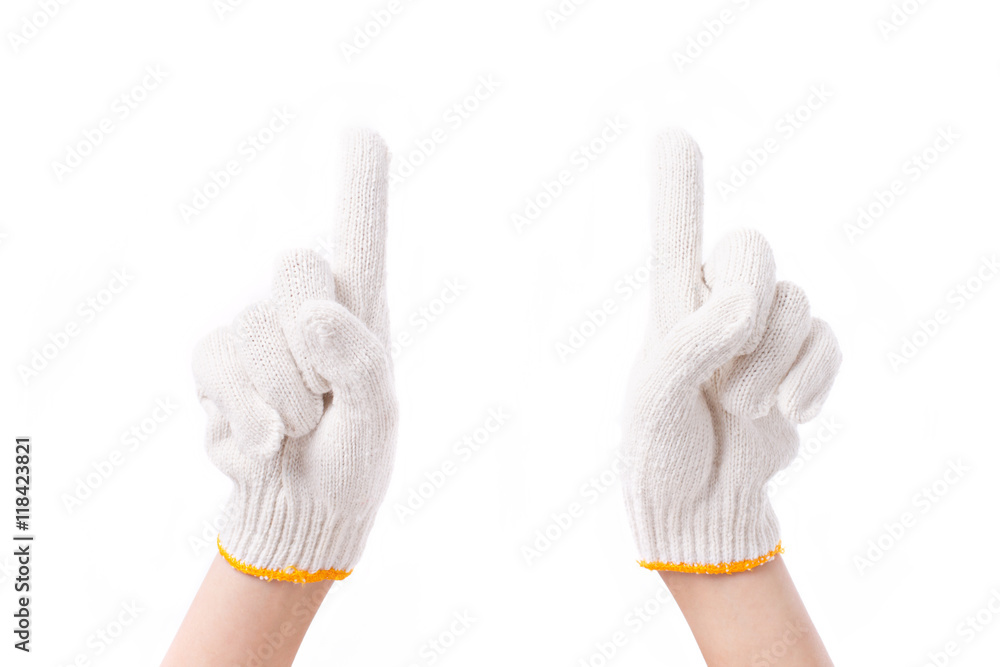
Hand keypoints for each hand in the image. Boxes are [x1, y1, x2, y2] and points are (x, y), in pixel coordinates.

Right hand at [192, 129, 396, 581]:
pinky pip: (218, 373)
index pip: (359, 232)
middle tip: (326, 399)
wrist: (300, 508)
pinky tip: (267, 440)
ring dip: (285, 405)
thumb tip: (311, 314)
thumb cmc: (352, 455)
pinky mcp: (213, 357)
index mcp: (360, 305)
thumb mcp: (376, 415)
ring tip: (300, 426)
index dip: (358, 182)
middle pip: (296, 266)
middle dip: (313, 349)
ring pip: (254, 336)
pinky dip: (250, 425)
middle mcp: (304, 301)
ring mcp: (253, 325)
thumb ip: (360, 363)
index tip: (359, 128)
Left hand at [621, 129, 840, 572]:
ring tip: (736, 408)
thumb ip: (694, 342)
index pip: (674, 234)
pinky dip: (811, 380)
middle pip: (751, 248)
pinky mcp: (802, 361)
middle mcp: (716, 305)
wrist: (704, 508)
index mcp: (668, 306)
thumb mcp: (657, 399)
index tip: (670, 136)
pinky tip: (788, 414)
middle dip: (746, 302)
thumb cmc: (662, 451)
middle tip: (719, 373)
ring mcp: (763, 332)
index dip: (677, 187)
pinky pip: (828, 341)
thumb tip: (749, 302)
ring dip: (769, 365)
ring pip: (795, 302)